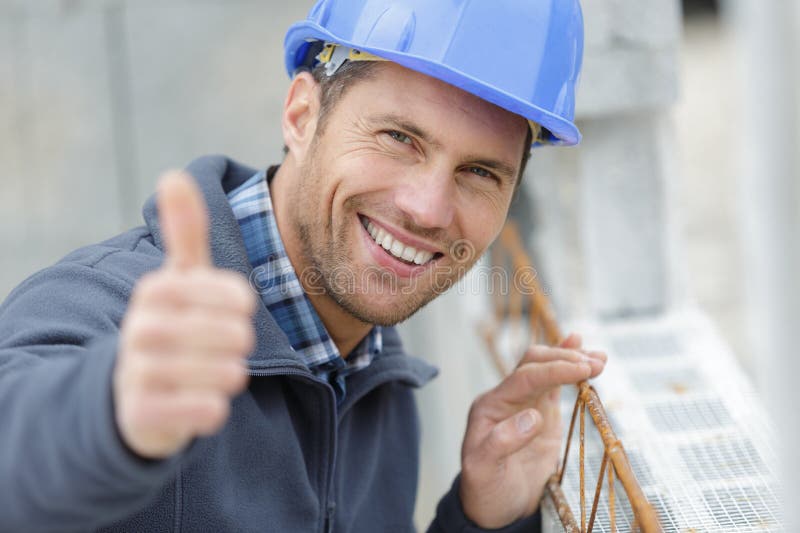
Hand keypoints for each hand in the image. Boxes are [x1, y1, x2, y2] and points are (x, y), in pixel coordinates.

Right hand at [114, 172, 256, 458]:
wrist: (130, 393)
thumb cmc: (170, 326)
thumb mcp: (179, 279)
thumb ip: (185, 232)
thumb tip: (173, 174)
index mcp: (158, 290)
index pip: (237, 296)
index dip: (245, 308)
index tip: (232, 312)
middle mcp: (142, 328)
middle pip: (236, 337)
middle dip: (239, 347)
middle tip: (221, 348)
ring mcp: (138, 372)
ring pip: (226, 375)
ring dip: (230, 377)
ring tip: (214, 373)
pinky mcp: (141, 414)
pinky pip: (206, 412)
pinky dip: (214, 409)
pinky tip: (202, 402)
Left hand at [459, 333, 606, 527]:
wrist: (494, 505)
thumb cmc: (485, 488)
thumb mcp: (483, 470)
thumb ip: (501, 442)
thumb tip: (532, 416)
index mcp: (490, 406)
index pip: (524, 377)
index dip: (554, 370)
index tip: (581, 370)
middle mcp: (506, 398)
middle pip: (535, 363)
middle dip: (564, 359)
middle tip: (594, 365)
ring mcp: (525, 402)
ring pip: (547, 368)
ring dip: (571, 359)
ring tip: (599, 359)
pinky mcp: (541, 411)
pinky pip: (554, 383)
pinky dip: (569, 368)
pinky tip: (586, 356)